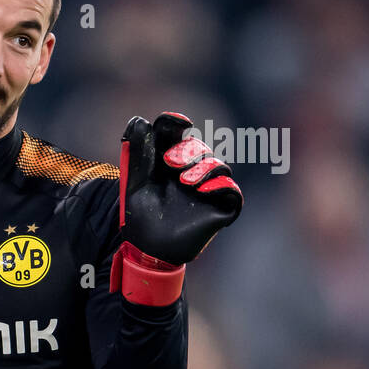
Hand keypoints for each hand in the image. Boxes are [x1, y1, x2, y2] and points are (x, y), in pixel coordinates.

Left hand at [110, 111, 242, 304]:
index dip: (177, 124)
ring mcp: (207, 189)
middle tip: (169, 163)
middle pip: (198, 147)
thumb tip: (139, 120)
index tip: (178, 122)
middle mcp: (191, 172)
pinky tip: (203, 189)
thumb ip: (138, 153)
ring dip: (204, 167)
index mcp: (169, 162)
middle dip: (188, 150)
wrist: (147, 248)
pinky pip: (232, 191)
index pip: (177, 134)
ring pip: (218, 165)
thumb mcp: (135, 182)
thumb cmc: (139, 216)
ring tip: (184, 182)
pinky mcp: (220, 208)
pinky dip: (221, 185)